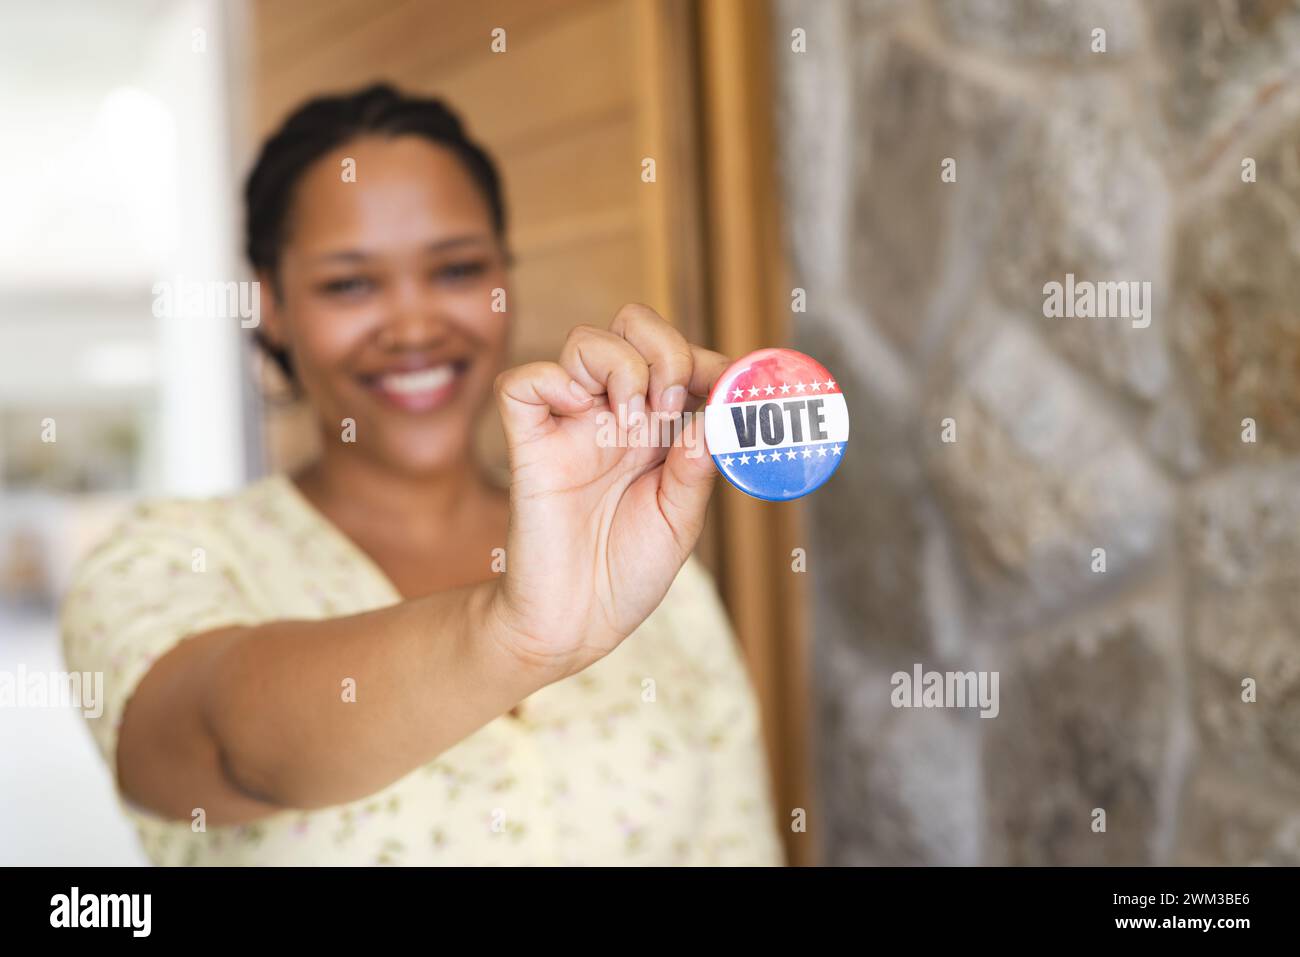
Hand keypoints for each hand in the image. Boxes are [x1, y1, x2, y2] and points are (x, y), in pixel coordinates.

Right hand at [488, 304, 728, 678]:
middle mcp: (615, 416)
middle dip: (666, 348)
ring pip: (586, 341)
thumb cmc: (626, 573)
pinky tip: (580, 418)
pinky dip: (553, 382)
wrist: (574, 624)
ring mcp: (571, 426)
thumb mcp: (680, 521)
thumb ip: (697, 467)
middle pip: (633, 327)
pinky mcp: (529, 444)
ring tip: (630, 422)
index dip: (712, 362)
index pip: (683, 361)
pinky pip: (525, 382)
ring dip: (622, 366)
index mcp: (658, 430)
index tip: (736, 387)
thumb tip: (717, 414)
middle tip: (673, 402)